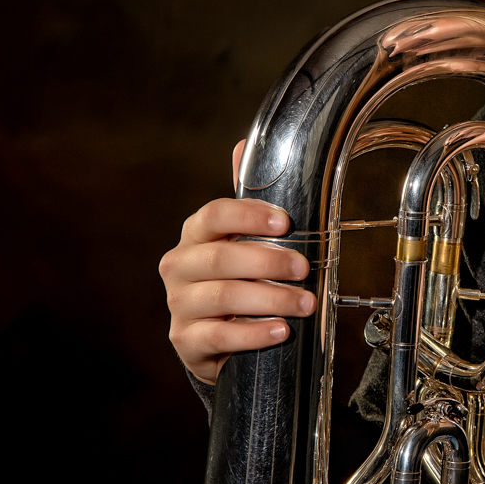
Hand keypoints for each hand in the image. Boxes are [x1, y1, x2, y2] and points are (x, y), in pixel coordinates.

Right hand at [159, 141, 316, 383]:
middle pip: (221, 258)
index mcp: (195, 235)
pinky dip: (253, 334)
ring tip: (305, 303)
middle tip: (305, 268)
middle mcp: (179, 266)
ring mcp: (179, 304)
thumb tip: (245, 142)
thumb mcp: (240, 240)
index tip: (286, 223)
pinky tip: (281, 331)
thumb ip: (246, 201)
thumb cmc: (235, 280)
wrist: (214, 338)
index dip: (249, 216)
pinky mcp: (186, 340)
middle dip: (269, 262)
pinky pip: (219, 337)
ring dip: (270, 300)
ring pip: (222, 298)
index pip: (214, 215)